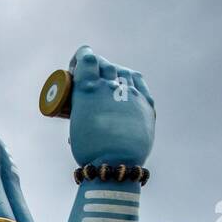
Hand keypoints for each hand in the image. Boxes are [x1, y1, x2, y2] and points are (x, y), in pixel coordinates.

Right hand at [68, 45, 154, 167]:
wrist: (116, 164)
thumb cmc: (89, 149)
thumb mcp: (76, 124)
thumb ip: (81, 108)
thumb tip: (84, 106)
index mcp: (89, 89)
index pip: (87, 58)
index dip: (81, 57)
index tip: (76, 67)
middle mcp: (111, 86)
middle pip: (104, 63)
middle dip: (95, 65)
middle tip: (90, 76)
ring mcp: (131, 93)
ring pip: (122, 71)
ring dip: (113, 72)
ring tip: (108, 83)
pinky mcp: (146, 102)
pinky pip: (138, 82)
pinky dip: (130, 80)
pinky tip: (126, 85)